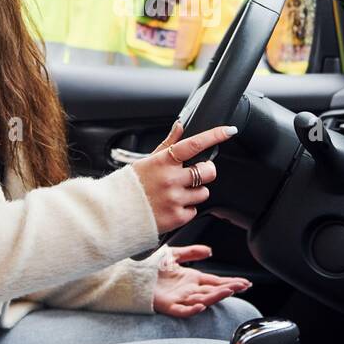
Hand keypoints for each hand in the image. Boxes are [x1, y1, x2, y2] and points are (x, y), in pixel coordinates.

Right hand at [132, 120, 236, 234]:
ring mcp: (175, 199)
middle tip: (195, 174)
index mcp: (163, 161)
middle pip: (208, 171)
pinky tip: (171, 206)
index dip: (214, 136)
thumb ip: (168, 144)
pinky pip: (194, 210)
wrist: (115, 214)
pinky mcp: (177, 217)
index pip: (194, 144)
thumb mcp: (147, 160)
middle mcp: (170, 179)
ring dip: (195, 192)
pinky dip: (186, 209)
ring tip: (176, 193)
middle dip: (205, 172)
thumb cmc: (132, 185)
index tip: (228, 130)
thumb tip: (180, 126)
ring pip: (204, 192)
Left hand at [151, 244, 251, 317]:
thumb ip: (192, 252)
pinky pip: (182, 310)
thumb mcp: (173, 254)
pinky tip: (201, 305)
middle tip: (243, 286)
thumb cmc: (148, 267)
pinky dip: (192, 310)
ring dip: (216, 296)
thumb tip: (209, 251)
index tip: (244, 282)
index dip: (230, 282)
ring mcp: (179, 298)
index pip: (215, 282)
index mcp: (191, 279)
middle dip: (229, 289)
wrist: (130, 274)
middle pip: (213, 291)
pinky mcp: (167, 305)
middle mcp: (188, 290)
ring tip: (229, 291)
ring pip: (202, 300)